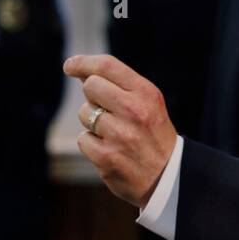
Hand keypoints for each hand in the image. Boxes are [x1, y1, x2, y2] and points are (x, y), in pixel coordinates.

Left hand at [65, 54, 177, 207]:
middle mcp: (134, 111)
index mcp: (146, 93)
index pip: (107, 66)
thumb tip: (80, 70)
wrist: (169, 177)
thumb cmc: (153, 134)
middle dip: (93, 96)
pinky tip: (111, 150)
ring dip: (93, 122)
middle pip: (90, 86)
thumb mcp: (148, 104)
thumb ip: (119, 86)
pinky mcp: (106, 157)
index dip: (83, 62)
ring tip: (115, 133)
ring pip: (84, 113)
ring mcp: (120, 135)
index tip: (69, 66)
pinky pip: (83, 139)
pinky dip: (92, 144)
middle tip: (107, 109)